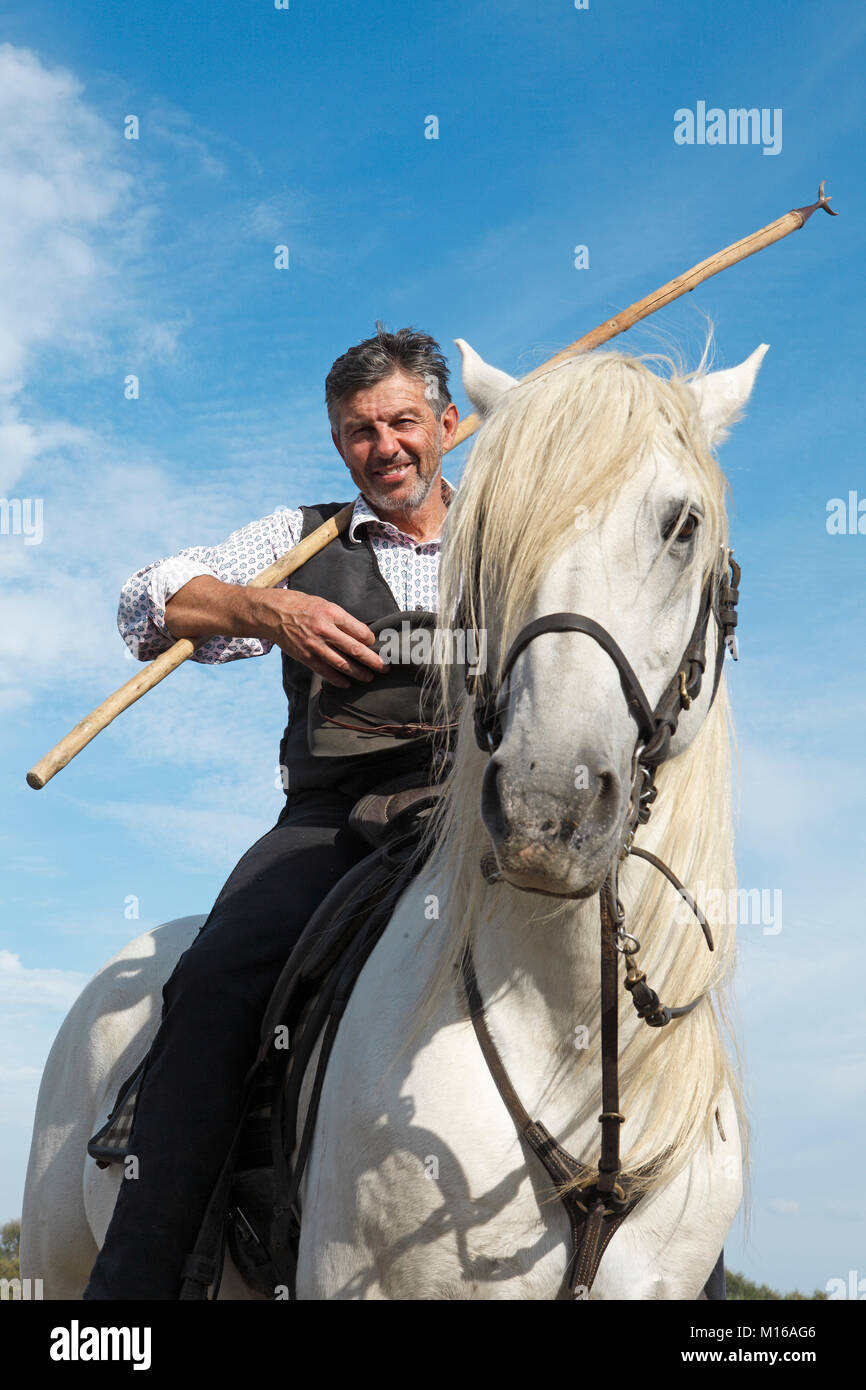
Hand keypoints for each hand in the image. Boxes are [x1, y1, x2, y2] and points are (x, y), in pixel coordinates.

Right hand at [254, 589, 384, 687]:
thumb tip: (359, 634)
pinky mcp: (305, 656)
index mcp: (332, 612)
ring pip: (342, 663)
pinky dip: (338, 679)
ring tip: (370, 678)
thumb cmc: (300, 606)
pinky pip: (325, 671)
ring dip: (358, 673)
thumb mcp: (323, 604)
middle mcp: (324, 629)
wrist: (272, 613)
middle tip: (384, 668)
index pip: (360, 630)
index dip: (371, 640)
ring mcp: (314, 645)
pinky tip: (347, 683)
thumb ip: (341, 619)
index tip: (374, 644)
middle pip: (355, 649)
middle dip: (373, 660)